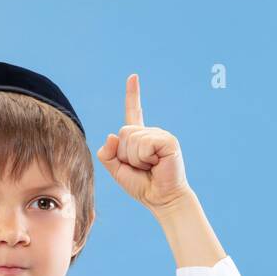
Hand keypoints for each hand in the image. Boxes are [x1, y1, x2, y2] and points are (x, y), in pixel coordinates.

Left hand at [96, 74, 192, 211]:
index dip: (133, 94)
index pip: (134, 112)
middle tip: (141, 167)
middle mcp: (150, 132)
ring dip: (135, 159)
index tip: (133, 76)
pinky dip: (144, 158)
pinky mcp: (168, 140)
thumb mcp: (117, 170)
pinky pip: (144, 144)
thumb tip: (111, 135)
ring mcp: (160, 135)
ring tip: (149, 167)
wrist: (161, 199)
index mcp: (139, 137)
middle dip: (125, 155)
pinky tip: (157, 164)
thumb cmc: (141, 185)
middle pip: (123, 133)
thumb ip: (108, 154)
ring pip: (131, 139)